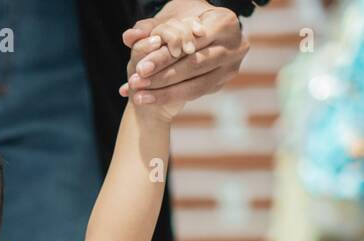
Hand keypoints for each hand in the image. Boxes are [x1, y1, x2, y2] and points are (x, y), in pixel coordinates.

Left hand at [119, 1, 248, 110]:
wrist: (202, 32)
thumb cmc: (185, 20)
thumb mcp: (170, 17)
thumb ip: (150, 27)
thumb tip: (129, 36)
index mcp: (224, 22)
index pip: (189, 44)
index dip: (164, 56)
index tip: (140, 67)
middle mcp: (234, 45)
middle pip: (193, 65)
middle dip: (162, 76)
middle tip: (136, 83)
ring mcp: (232, 66)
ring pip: (195, 84)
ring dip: (164, 91)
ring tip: (138, 96)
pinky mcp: (223, 81)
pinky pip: (196, 93)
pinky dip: (171, 97)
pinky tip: (149, 99)